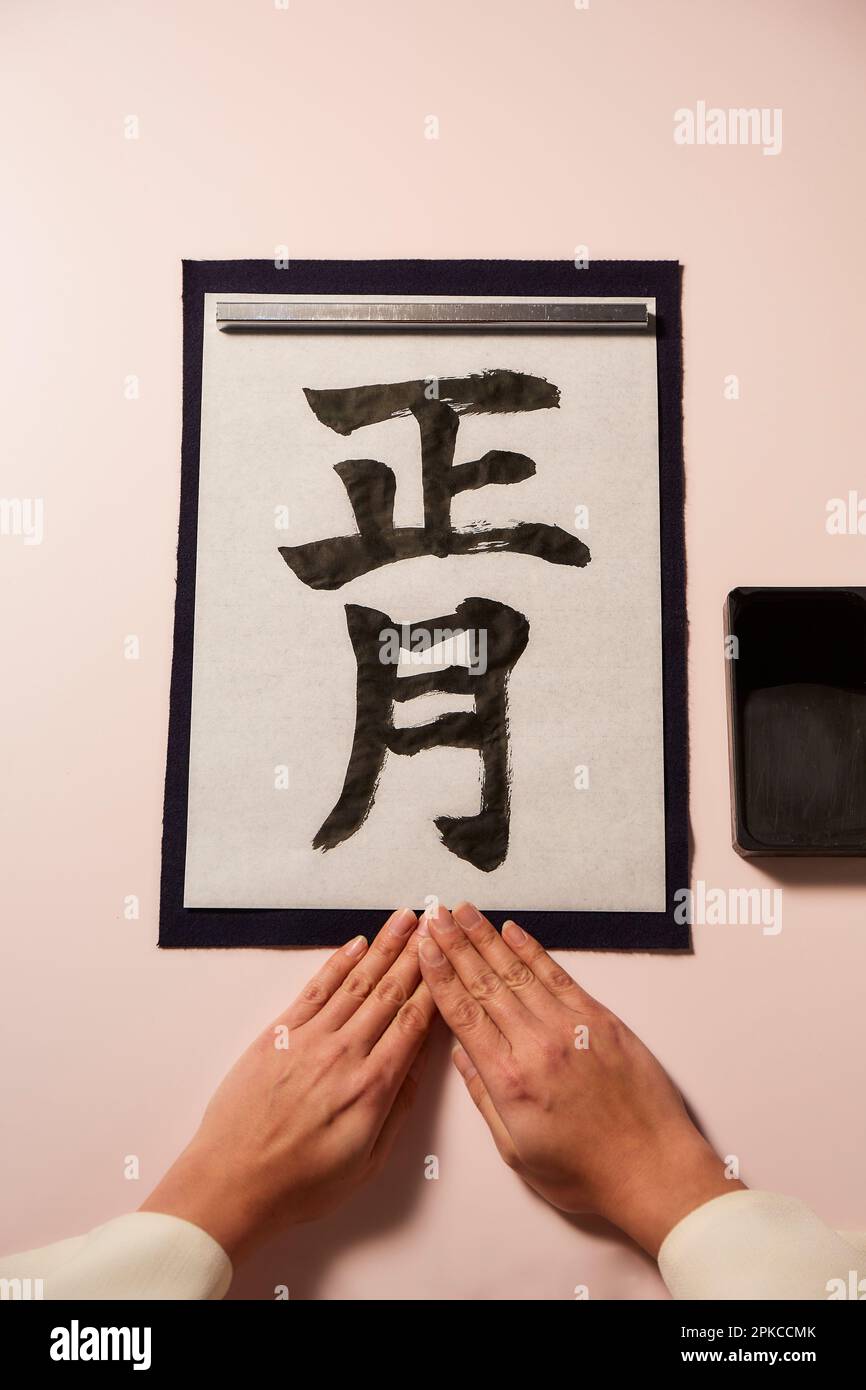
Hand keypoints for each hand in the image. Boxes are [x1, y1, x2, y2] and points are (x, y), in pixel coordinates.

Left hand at [140, 910, 433, 1259]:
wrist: (232, 1182)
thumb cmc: (300, 1183)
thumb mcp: (367, 1163)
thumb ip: (398, 1111)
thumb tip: (418, 1068)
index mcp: (372, 1088)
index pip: (412, 1023)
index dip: (433, 986)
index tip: (448, 958)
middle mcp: (345, 1054)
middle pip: (389, 992)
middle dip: (415, 954)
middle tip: (434, 921)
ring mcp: (309, 1039)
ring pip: (356, 982)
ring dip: (383, 946)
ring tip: (404, 919)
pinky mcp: (279, 1034)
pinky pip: (316, 989)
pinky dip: (338, 963)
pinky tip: (357, 944)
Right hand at [418, 904, 741, 1254]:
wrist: (653, 1170)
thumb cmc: (586, 1173)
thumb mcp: (517, 1151)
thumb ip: (486, 1099)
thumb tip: (464, 1056)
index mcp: (510, 1080)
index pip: (463, 1014)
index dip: (439, 975)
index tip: (424, 947)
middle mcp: (536, 1045)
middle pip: (485, 983)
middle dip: (455, 945)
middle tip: (435, 915)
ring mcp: (570, 1027)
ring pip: (517, 972)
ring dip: (487, 939)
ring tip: (464, 912)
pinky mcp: (600, 1020)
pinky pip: (558, 976)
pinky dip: (533, 951)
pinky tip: (513, 932)